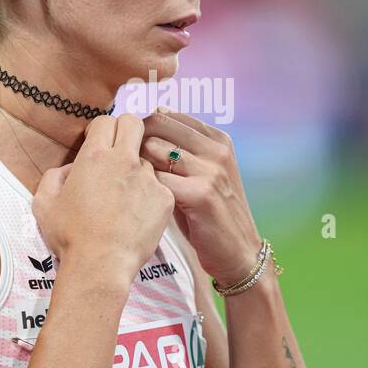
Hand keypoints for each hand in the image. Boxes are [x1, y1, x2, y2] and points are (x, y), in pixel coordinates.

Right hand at [32, 115, 174, 287]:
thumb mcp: (44, 203)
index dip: (102, 130)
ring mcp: (148, 178)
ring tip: (127, 196)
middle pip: (135, 123)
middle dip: (127, 131)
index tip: (98, 144)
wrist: (100, 264)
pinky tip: (139, 214)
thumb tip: (70, 169)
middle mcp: (125, 160)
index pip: (106, 120)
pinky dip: (151, 195)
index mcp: (95, 156)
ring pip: (148, 158)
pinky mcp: (165, 197)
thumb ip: (54, 176)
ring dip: (138, 169)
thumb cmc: (70, 236)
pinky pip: (160, 185)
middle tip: (120, 151)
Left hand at [138, 107, 262, 287]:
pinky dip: (145, 190)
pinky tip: (145, 203)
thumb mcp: (203, 173)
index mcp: (218, 138)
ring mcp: (211, 170)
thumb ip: (181, 148)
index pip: (167, 115)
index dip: (144, 131)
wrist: (237, 252)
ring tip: (138, 186)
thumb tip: (152, 117)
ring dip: (140, 167)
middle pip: (157, 126)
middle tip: (130, 168)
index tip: (134, 150)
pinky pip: (156, 179)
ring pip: (154, 150)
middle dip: (137, 144)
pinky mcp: (202, 194)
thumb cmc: (210, 214)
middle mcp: (217, 149)